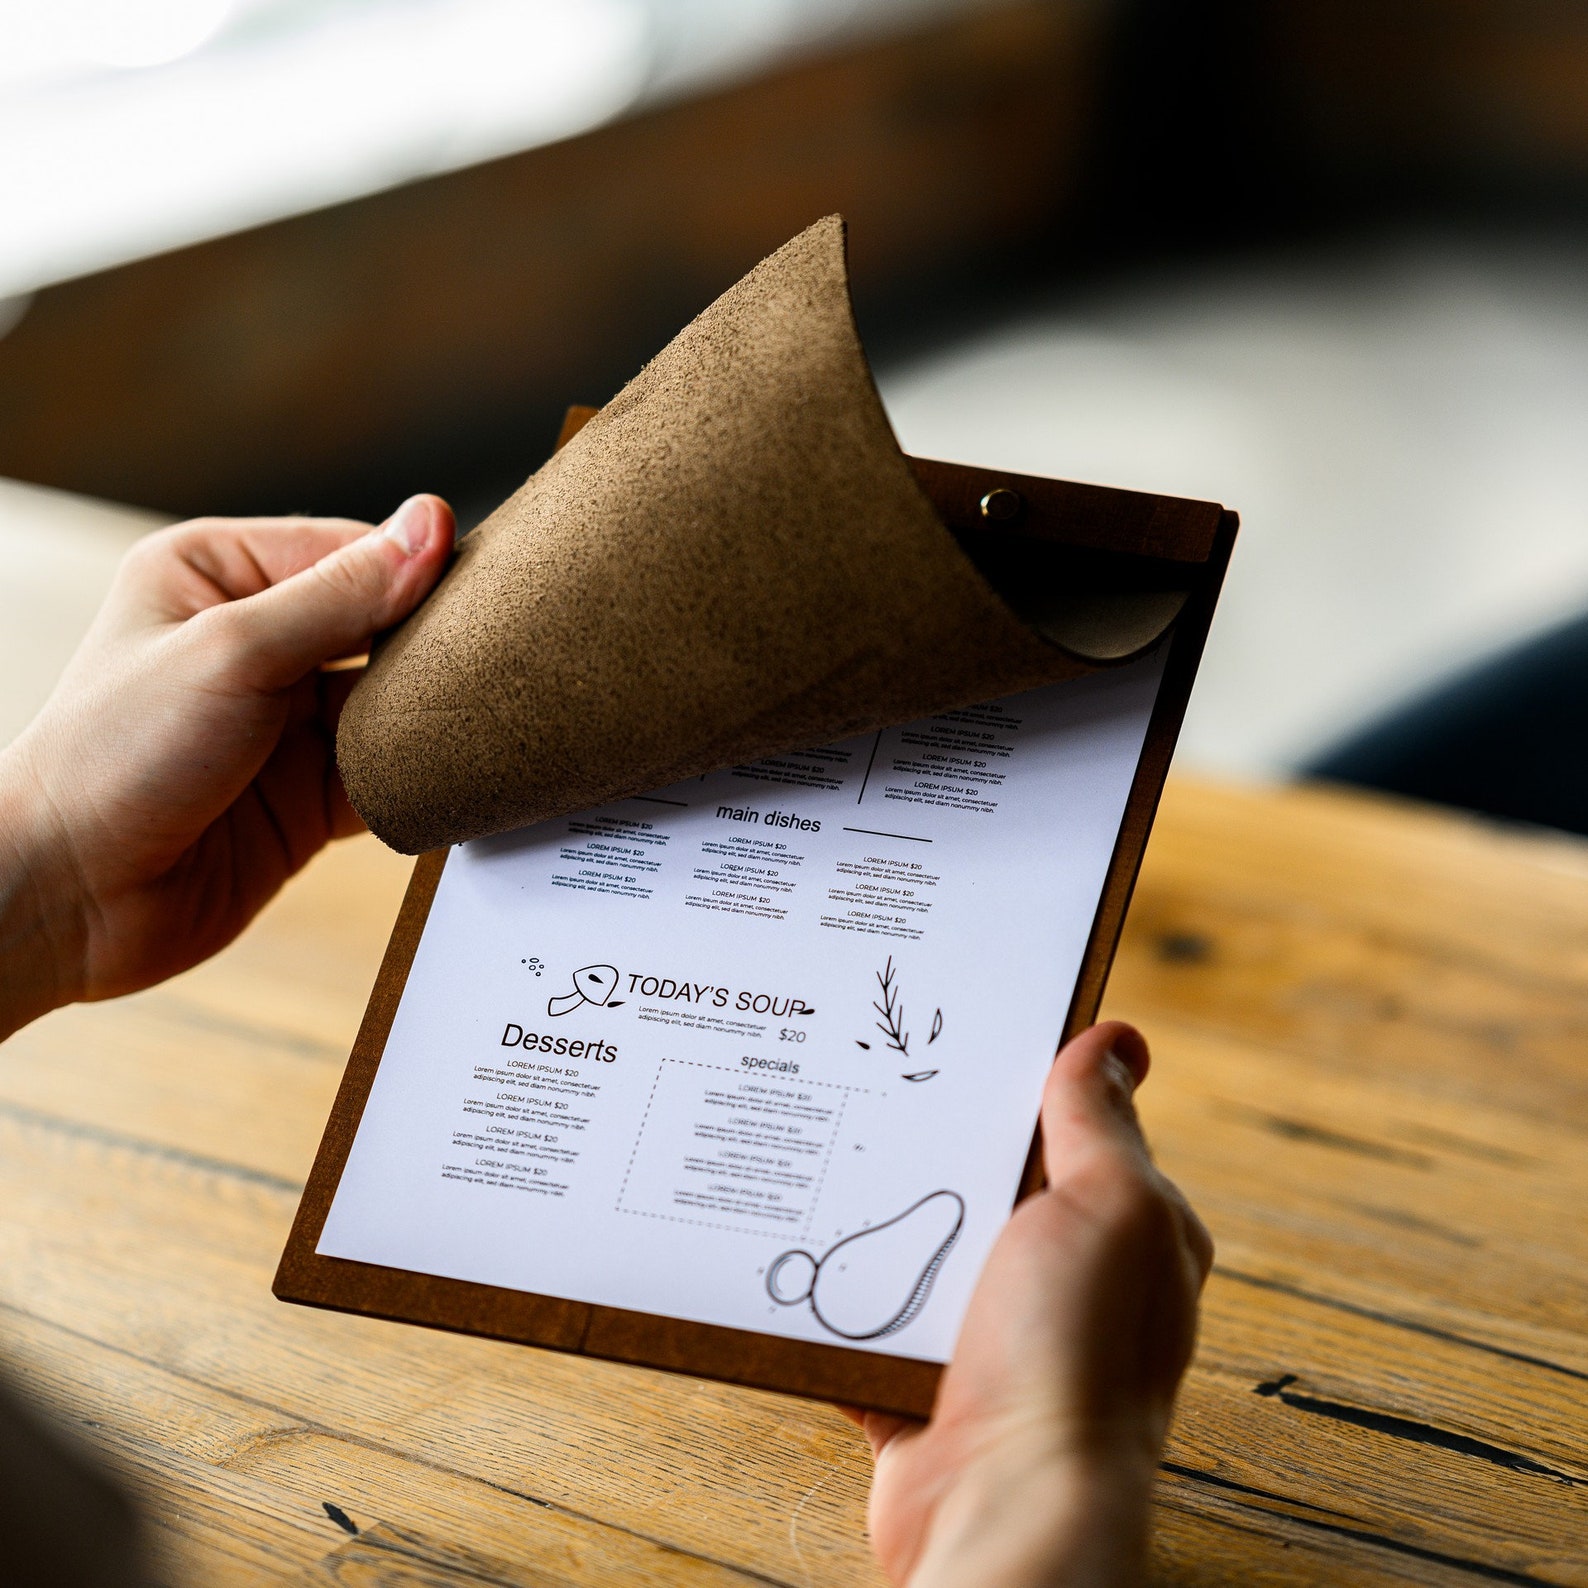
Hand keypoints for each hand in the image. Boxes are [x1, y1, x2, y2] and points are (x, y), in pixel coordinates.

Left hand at [0, 496, 453, 1038]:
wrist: (71, 899)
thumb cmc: (112, 758)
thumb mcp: (234, 654)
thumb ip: (341, 595)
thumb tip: (430, 525)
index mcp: (219, 574)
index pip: (352, 553)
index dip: (418, 571)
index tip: (488, 590)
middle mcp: (257, 641)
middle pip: (382, 626)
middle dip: (436, 645)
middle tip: (509, 654)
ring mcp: (286, 722)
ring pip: (394, 702)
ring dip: (434, 714)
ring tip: (496, 715)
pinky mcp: (310, 794)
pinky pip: (392, 771)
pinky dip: (424, 774)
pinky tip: (462, 771)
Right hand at [848, 1021, 1211, 1587]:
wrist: (1002, 1506)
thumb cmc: (1073, 1356)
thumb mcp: (1107, 1206)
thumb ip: (1100, 1123)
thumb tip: (1116, 1038)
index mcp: (1126, 1233)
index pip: (1081, 1129)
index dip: (1031, 1077)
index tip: (965, 1026)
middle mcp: (1068, 1284)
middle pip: (993, 1179)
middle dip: (939, 1137)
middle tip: (874, 1073)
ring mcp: (994, 1336)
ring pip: (928, 1244)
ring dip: (884, 1211)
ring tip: (825, 1138)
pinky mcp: (924, 1380)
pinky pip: (871, 1315)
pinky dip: (840, 1288)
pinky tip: (802, 1237)